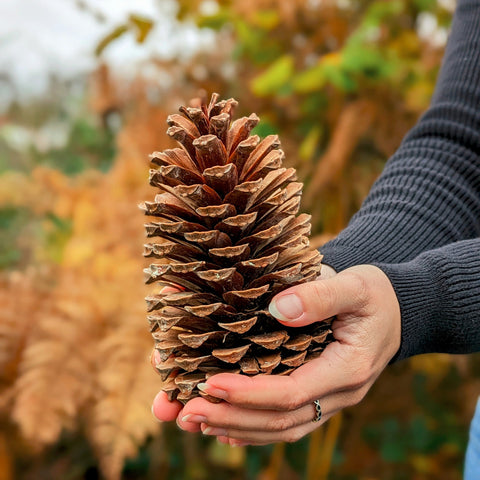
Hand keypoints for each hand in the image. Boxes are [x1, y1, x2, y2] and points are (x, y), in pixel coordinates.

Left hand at [152, 264, 400, 445]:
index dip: (247, 393)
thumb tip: (278, 308)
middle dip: (230, 417)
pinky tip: (224, 427)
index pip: (291, 393)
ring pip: (280, 427)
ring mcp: (330, 399)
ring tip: (192, 420)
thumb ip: (320, 295)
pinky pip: (286, 420)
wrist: (395, 310)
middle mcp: (339, 394)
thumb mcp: (355, 285)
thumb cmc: (374, 294)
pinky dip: (253, 428)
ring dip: (235, 427)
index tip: (208, 383)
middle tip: (185, 411)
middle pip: (280, 419)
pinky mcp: (319, 395)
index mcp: (347, 369)